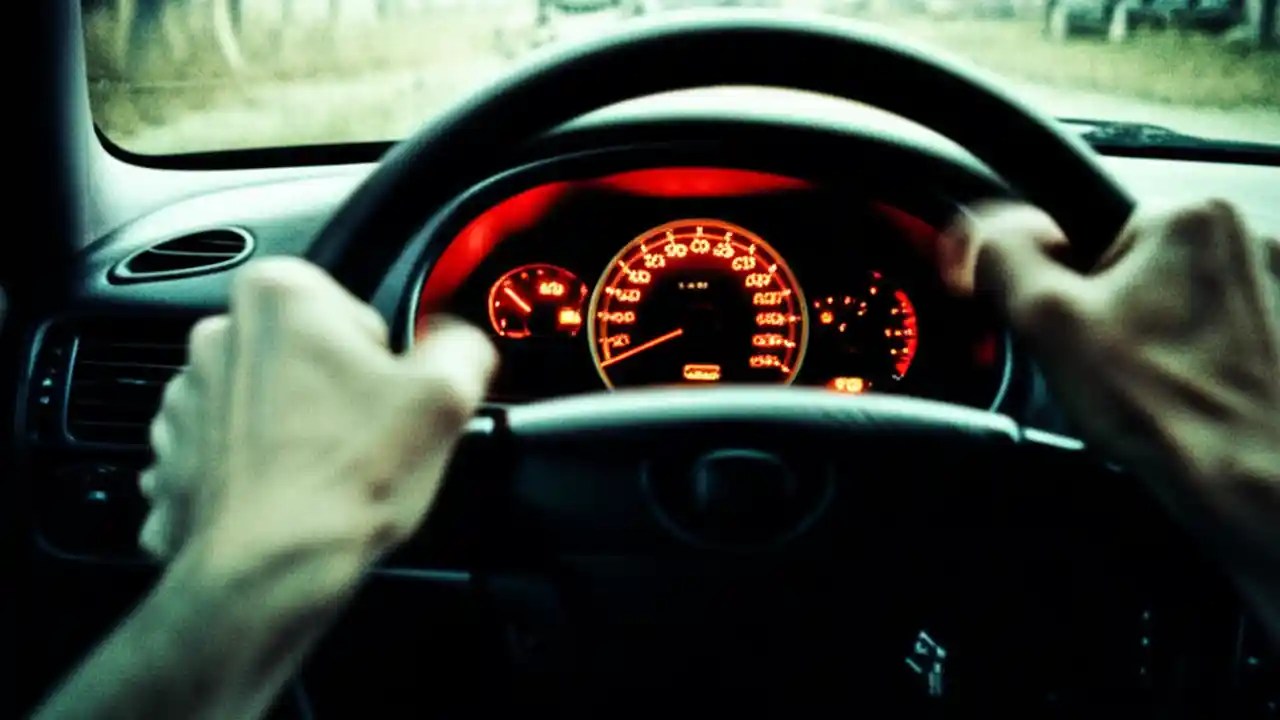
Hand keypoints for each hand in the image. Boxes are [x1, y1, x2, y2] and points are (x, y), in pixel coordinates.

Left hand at [140, 257, 496, 606]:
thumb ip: (464, 346)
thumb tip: (462, 346)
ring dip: (297, 427)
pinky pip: (232, 451)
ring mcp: (186, 397)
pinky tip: (292, 498)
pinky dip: (259, 469)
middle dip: (338, 388)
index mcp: (281, 295)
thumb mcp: (446, 398)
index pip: (355, 307)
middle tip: (367, 440)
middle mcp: (219, 334)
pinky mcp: (172, 452)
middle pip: (308, 352)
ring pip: (269, 400)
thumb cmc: (345, 483)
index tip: (390, 398)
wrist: (267, 576)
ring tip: (329, 473)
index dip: (385, 357)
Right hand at [941, 200, 1279, 580]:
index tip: (1054, 324)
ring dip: (1142, 339)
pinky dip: (1182, 359)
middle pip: (1124, 263)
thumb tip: (983, 232)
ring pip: (1164, 302)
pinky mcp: (1278, 331)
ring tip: (1142, 389)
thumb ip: (1003, 259)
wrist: (1257, 487)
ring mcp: (1271, 286)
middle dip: (1098, 313)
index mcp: (1187, 215)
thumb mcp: (1047, 323)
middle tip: (1100, 367)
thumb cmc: (1172, 413)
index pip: (1076, 222)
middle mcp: (1242, 236)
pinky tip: (1175, 395)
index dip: (1048, 279)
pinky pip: (1203, 332)